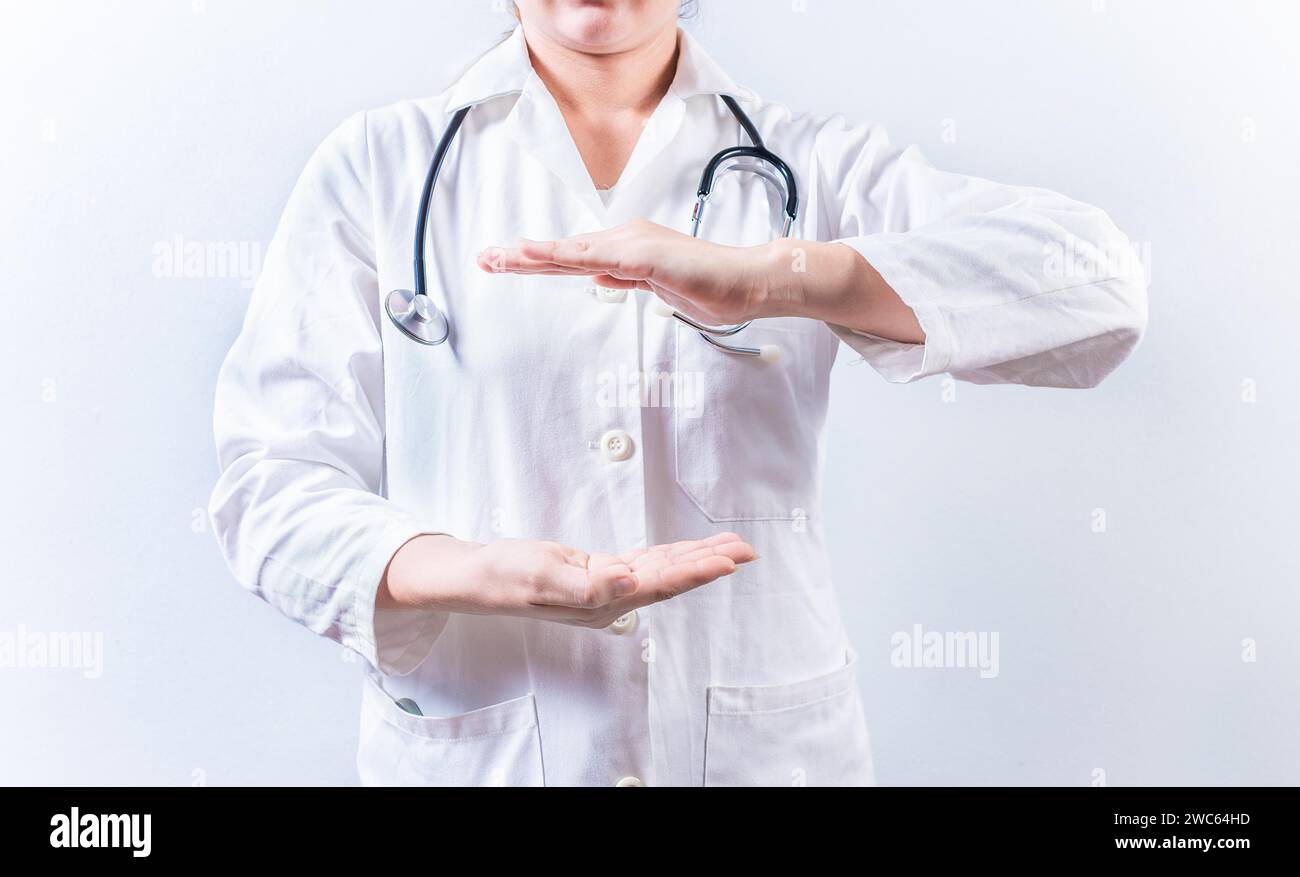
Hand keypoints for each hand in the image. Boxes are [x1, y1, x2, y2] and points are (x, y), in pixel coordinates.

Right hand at [381, 532, 756, 628]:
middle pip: (672, 577)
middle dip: (710, 562)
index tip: (729, 560)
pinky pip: (645, 562)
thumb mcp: (540, 576)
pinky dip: (670, 553)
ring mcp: (607, 586)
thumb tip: (627, 583)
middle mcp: (612, 596)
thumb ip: (586, 586)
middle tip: (747, 548)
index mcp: (603, 600)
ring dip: (697, 556)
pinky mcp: (598, 573)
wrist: (478, 578)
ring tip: (731, 544)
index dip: (697, 571)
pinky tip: (689, 549)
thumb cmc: (504, 577)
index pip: (661, 584)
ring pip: (663, 569)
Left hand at [478, 219, 767, 325]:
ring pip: (573, 253)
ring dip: (533, 255)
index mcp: (626, 252)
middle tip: (484, 260)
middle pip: (564, 253)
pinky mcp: (645, 257)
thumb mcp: (658, 289)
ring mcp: (634, 246)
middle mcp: (625, 241)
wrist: (748, 282)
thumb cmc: (711, 287)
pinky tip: (536, 254)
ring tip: (499, 257)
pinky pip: (596, 258)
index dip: (536, 262)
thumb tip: (599, 279)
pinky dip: (563, 255)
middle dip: (522, 257)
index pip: (572, 260)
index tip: (503, 264)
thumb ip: (627, 281)